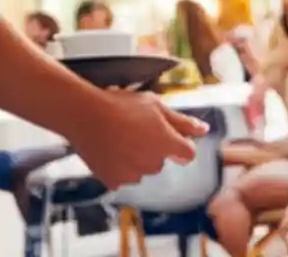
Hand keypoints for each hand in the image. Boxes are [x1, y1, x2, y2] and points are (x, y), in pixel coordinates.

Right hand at [70, 90, 207, 188]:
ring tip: (121, 138)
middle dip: (154, 148)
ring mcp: (132, 174)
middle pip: (162, 160)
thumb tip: (204, 130)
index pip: (188, 154)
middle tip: (136, 130)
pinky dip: (119, 167)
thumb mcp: (156, 106)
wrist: (84, 115)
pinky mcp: (113, 181)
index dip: (181, 144)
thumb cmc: (121, 106)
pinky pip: (123, 177)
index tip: (168, 135)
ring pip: (142, 169)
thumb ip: (183, 122)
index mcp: (167, 144)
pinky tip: (111, 150)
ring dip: (136, 159)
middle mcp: (153, 163)